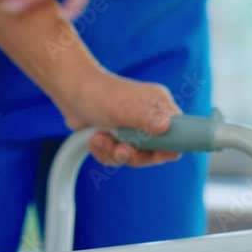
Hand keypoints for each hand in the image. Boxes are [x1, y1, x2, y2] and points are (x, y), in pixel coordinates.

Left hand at [54, 69, 181, 166]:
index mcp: (160, 107)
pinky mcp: (118, 139)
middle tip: (121, 147)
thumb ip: (147, 118)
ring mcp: (134, 131)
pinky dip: (104, 152)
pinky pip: (118, 158)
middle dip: (135, 155)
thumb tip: (167, 126)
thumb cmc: (98, 94)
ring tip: (100, 138)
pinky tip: (95, 139)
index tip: (158, 153)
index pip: (181, 134)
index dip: (172, 147)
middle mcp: (150, 120)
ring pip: (134, 158)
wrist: (70, 93)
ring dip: (114, 152)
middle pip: (157, 153)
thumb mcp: (125, 107)